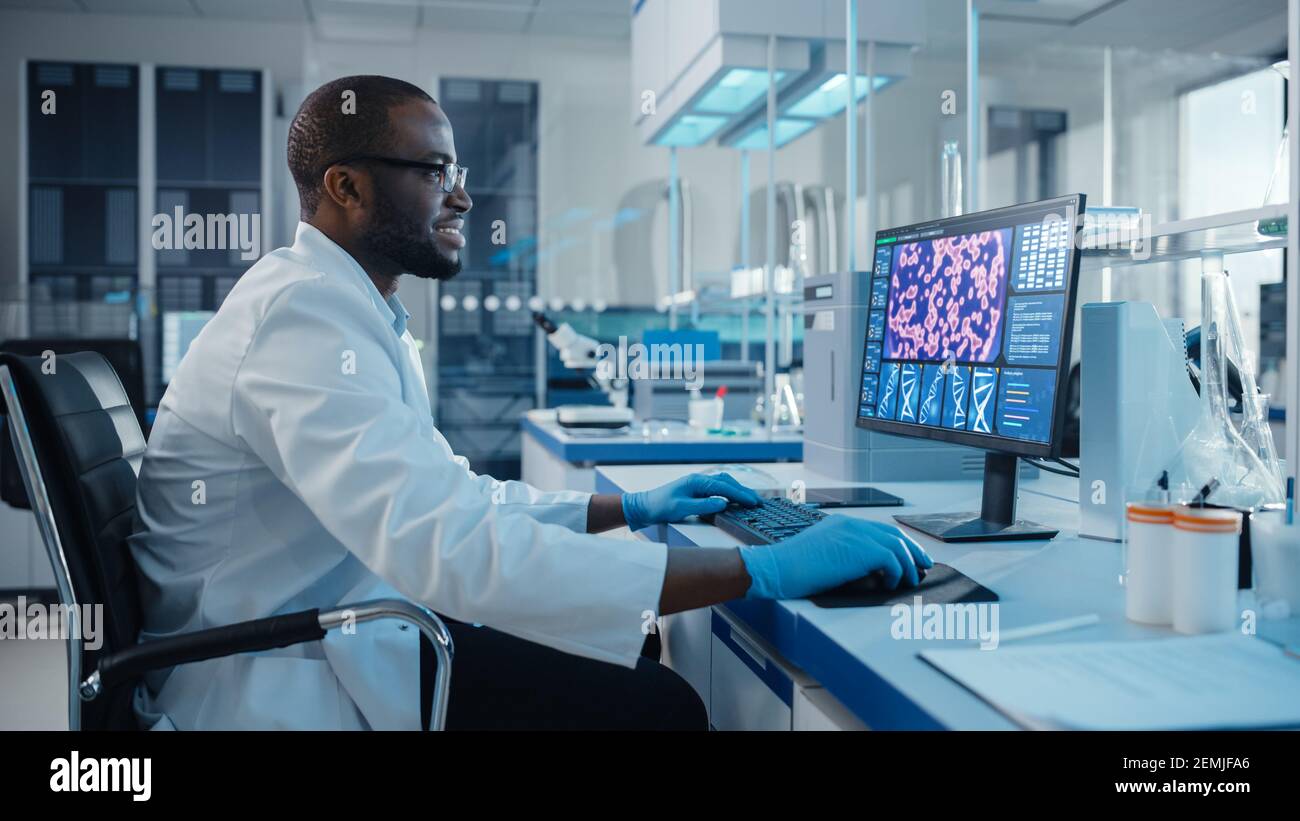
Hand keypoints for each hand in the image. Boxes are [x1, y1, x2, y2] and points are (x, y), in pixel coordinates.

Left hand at [622, 472, 760, 530]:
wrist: (644, 506)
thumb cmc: (660, 507)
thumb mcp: (681, 508)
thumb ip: (703, 506)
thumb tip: (723, 503)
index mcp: (697, 481)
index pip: (724, 487)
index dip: (740, 495)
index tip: (753, 502)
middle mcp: (699, 480)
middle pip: (727, 482)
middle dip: (744, 491)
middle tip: (759, 502)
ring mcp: (698, 484)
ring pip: (724, 484)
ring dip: (738, 491)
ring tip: (751, 500)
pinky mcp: (696, 490)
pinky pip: (717, 489)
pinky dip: (729, 492)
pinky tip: (735, 498)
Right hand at [738, 516, 932, 599]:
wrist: (776, 568)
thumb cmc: (791, 568)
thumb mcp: (821, 554)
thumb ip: (844, 555)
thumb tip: (868, 570)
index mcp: (842, 523)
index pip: (879, 530)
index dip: (899, 543)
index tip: (909, 557)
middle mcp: (851, 525)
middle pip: (894, 534)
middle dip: (913, 550)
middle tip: (924, 566)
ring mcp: (856, 535)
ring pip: (897, 547)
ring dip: (908, 566)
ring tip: (911, 581)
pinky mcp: (860, 550)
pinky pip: (892, 560)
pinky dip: (897, 573)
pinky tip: (892, 584)